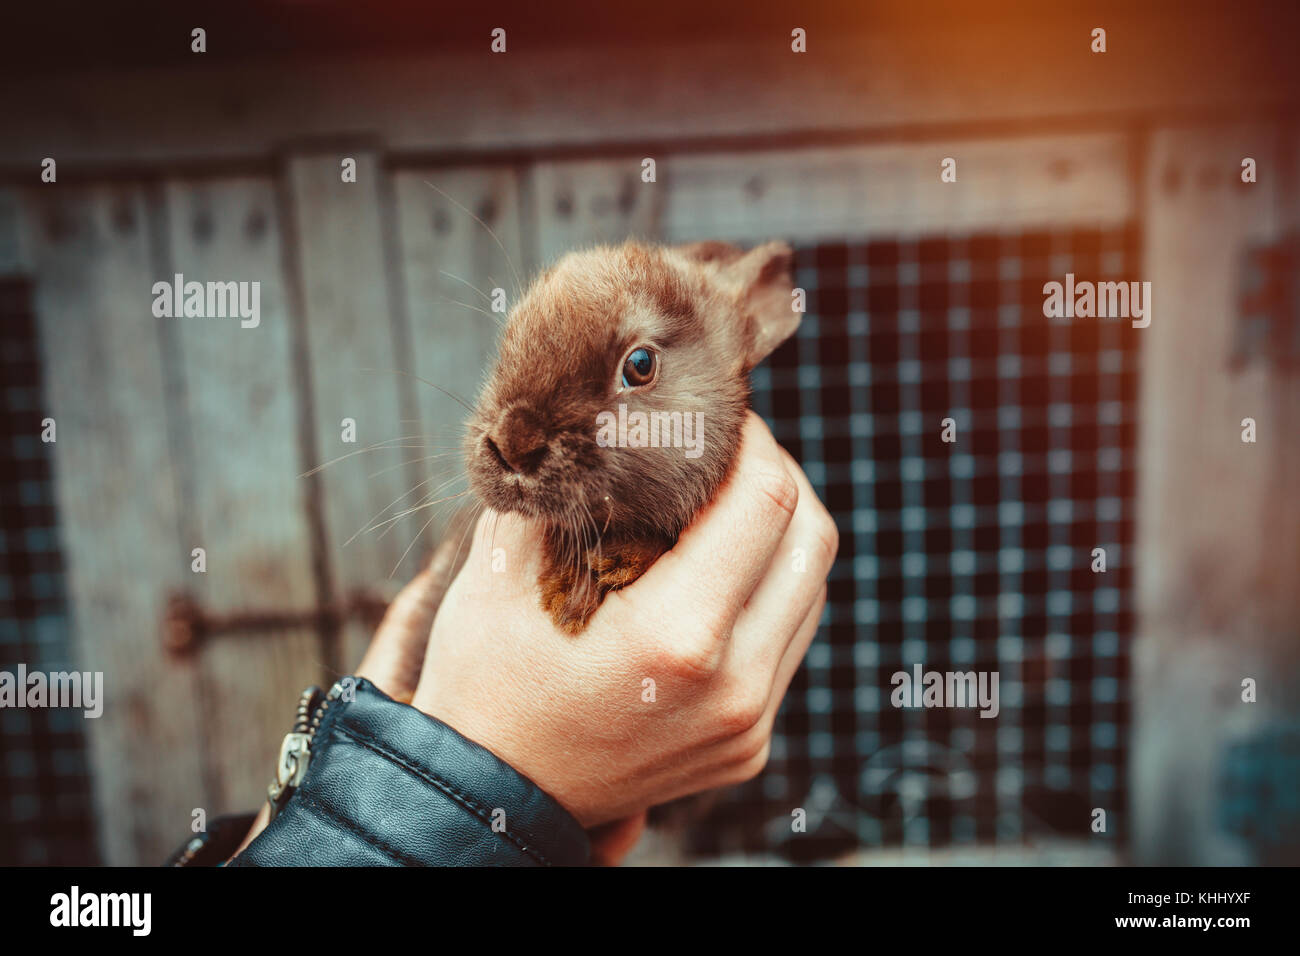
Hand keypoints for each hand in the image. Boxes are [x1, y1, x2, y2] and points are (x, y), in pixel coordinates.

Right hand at [410, 412, 836, 827]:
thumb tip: (607, 422)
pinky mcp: (751, 744)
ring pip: (813, 589)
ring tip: (726, 506)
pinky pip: (791, 639)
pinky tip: (722, 572)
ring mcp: (749, 723)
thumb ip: (567, 488)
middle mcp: (734, 686)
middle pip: (811, 540)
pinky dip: (771, 588)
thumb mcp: (504, 570)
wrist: (489, 793)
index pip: (764, 502)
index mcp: (677, 637)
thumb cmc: (487, 678)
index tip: (721, 419)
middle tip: (732, 453)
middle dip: (780, 477)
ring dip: (783, 533)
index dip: (754, 442)